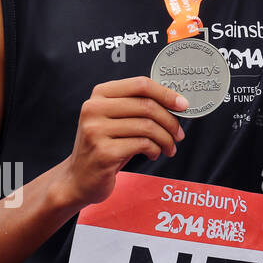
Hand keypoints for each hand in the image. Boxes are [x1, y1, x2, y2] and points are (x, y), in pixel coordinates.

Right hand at [58, 77, 188, 208]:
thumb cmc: (106, 145)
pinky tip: (154, 153)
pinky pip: (142, 144)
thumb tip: (177, 101)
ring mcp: (96, 130)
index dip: (166, 94)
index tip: (183, 105)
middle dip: (170, 121)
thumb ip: (138, 105)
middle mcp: (94, 108)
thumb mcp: (117, 119)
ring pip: (147, 126)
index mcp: (100, 94)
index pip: (141, 84)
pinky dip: (155, 149)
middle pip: (147, 106)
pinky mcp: (103, 151)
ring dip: (165, 139)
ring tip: (168, 147)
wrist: (79, 178)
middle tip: (179, 134)